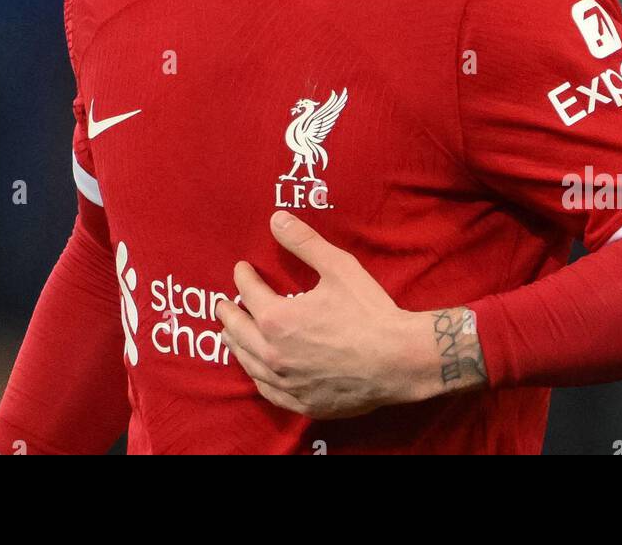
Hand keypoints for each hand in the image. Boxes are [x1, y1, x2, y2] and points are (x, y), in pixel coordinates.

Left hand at [214, 210, 426, 419]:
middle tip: (223, 304)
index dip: (243, 277)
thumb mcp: (338, 267)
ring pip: (247, 362)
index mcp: (276, 319)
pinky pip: (267, 389)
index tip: (242, 269)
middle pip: (237, 331)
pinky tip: (257, 370)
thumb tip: (276, 218)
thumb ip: (304, 242)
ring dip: (236, 344)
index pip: (247, 293)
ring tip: (230, 334)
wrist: (398, 361)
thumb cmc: (368, 312)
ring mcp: (286, 382)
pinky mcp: (301, 402)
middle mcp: (272, 354)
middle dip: (228, 313)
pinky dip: (256, 375)